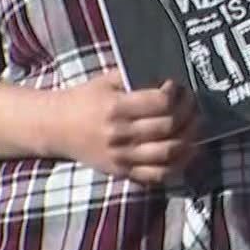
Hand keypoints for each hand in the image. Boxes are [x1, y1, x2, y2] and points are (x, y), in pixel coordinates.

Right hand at [46, 74, 199, 183]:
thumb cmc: (85, 100)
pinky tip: (189, 150)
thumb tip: (170, 74)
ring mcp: (121, 156)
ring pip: (169, 152)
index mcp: (116, 108)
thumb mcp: (106, 81)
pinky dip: (180, 164)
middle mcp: (119, 134)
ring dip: (190, 137)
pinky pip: (158, 174)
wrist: (54, 128)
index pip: (161, 103)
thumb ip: (135, 76)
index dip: (177, 93)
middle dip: (189, 112)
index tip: (177, 87)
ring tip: (196, 124)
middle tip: (192, 103)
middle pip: (169, 126)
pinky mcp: (122, 172)